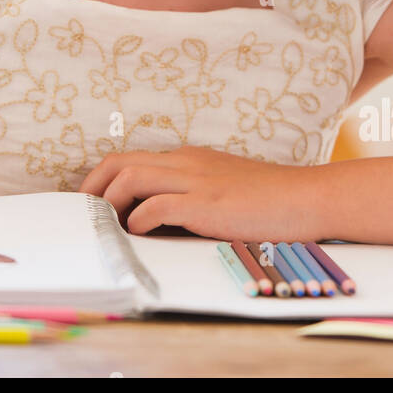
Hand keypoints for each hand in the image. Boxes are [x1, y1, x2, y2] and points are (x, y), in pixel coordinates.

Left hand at [78, 145, 328, 241]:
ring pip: (130, 177)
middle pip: (119, 162)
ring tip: (107, 227)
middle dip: (92, 188)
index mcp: (188, 158)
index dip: (102, 181)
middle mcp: (186, 162)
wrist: (309, 197)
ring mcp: (196, 180)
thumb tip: (157, 220)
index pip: (130, 159)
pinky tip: (140, 234)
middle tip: (84, 215)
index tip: (92, 205)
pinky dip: (139, 220)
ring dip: (110, 203)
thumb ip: (192, 196)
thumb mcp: (224, 188)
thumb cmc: (270, 199)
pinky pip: (157, 206)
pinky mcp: (207, 203)